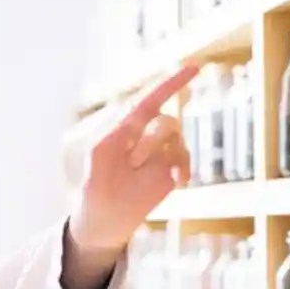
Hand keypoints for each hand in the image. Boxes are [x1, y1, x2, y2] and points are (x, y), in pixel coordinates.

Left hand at [69, 64, 199, 253]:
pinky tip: (178, 181)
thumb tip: (139, 120)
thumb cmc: (94, 188)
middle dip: (150, 141)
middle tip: (133, 163)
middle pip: (165, 122)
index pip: (150, 100)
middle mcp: (144, 136)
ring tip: (141, 173)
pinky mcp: (170, 170)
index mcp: (123, 128)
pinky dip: (184, 166)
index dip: (171, 83)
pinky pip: (184, 157)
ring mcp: (159, 153)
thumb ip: (117, 133)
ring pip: (176, 138)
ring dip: (161, 155)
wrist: (104, 222)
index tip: (195, 67)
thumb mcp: (98, 158)